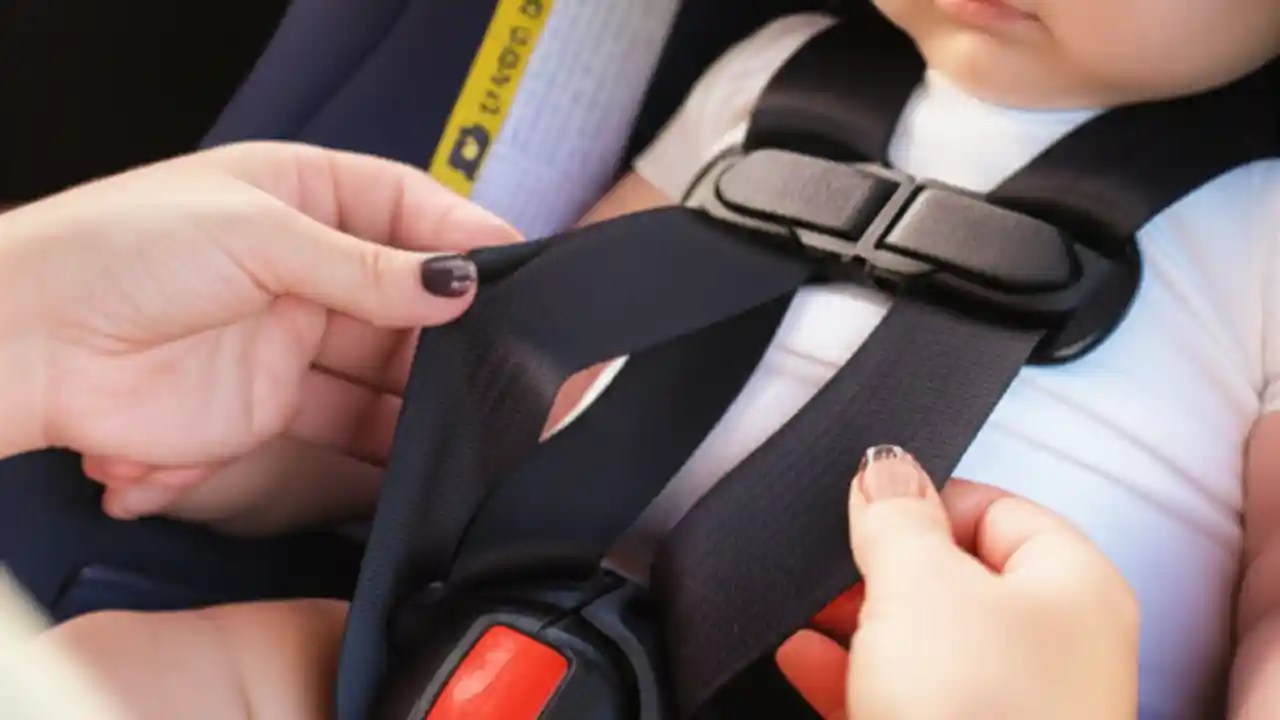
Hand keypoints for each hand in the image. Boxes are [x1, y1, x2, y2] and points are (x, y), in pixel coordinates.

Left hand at [0, 142, 519, 518]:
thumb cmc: (116, 252)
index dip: (463, 240)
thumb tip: (453, 284)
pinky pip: (350, 426)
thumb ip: (365, 267)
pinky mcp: (273, 405)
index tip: (513, 270)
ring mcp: (293, 340)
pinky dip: (386, 444)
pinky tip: (422, 449)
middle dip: (457, 331)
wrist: (29, 344)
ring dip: (429, 393)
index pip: (409, 211)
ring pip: (389, 370)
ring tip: (474, 411)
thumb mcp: (259, 233)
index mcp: (304, 196)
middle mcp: (307, 269)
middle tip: (507, 358)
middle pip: (409, 301)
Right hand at [775, 447, 1138, 719]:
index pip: (997, 509)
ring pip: (924, 641)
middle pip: (956, 578)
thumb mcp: (919, 583)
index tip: (866, 502)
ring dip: (856, 621)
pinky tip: (800, 660)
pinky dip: (850, 674)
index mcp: (1070, 586)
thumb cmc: (974, 712)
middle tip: (827, 557)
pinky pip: (902, 696)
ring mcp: (1009, 706)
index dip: (925, 498)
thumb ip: (896, 514)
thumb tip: (884, 465)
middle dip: (880, 566)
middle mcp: (1050, 647)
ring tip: (799, 607)